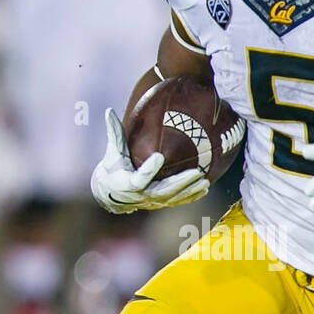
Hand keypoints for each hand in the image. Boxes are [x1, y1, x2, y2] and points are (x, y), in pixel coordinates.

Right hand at [91, 108, 209, 212]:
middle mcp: (141, 195)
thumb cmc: (113, 168)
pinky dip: (191, 196)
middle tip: (197, 171)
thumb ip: (114, 133)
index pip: (139, 179)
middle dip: (181, 182)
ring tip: (204, 179)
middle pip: (163, 190)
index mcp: (127, 183)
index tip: (159, 156)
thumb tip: (109, 111)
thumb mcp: (112, 152)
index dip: (149, 169)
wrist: (111, 193)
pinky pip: (177, 201)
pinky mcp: (160, 202)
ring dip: (190, 189)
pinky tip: (204, 188)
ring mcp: (152, 201)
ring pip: (173, 197)